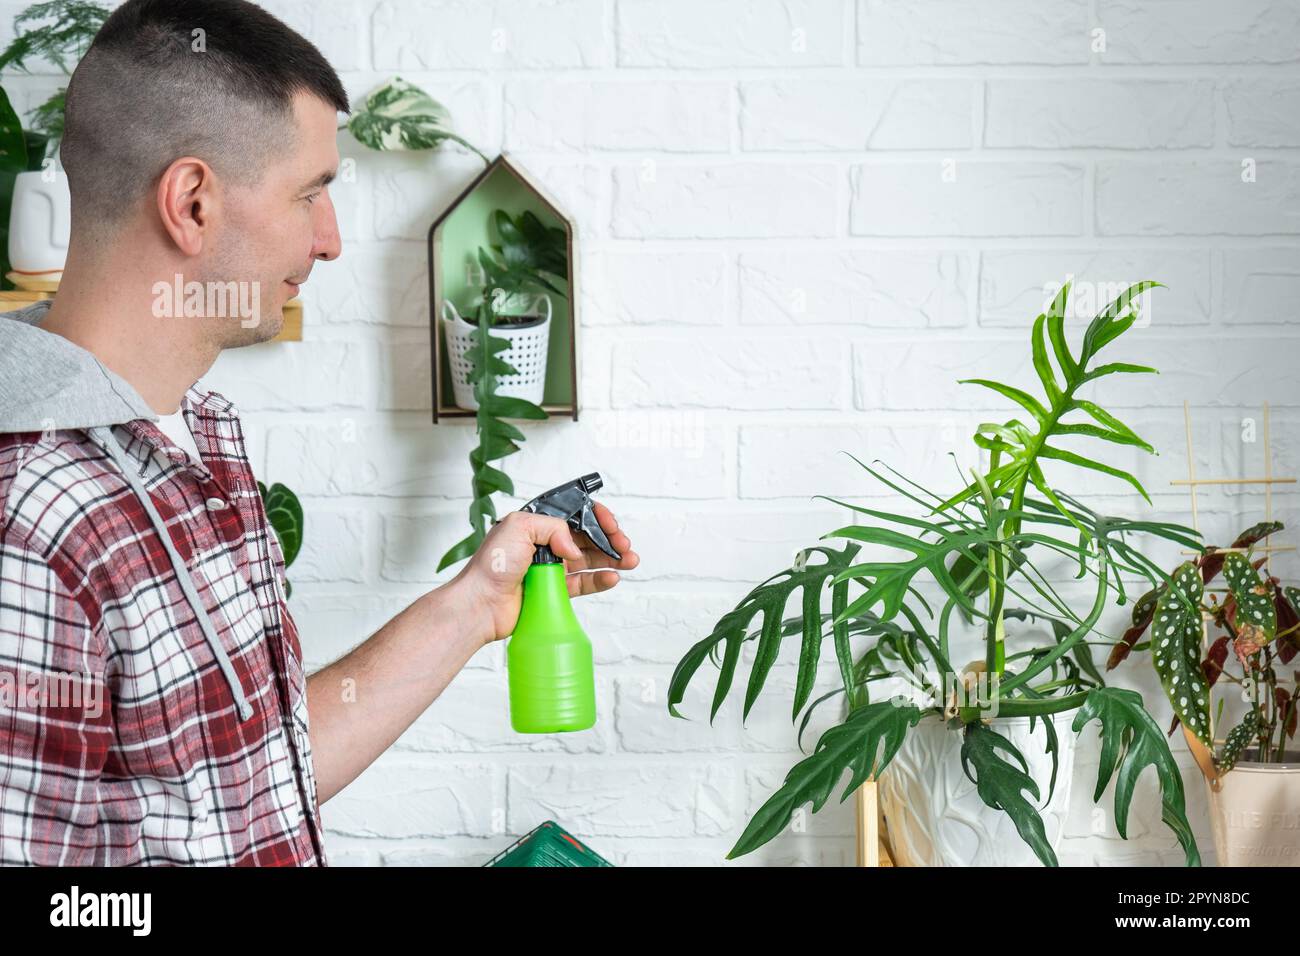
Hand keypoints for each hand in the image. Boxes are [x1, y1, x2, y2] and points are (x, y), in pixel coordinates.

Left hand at [450, 502, 638, 645]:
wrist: (481, 603)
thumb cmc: (491, 565)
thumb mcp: (519, 527)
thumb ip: (553, 527)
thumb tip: (573, 548)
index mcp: (536, 523)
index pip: (574, 516)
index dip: (596, 518)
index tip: (610, 526)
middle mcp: (545, 544)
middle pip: (586, 538)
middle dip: (609, 539)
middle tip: (624, 546)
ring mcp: (550, 568)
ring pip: (589, 560)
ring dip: (612, 559)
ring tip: (630, 561)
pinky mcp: (554, 590)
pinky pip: (582, 583)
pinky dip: (600, 580)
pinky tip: (612, 577)